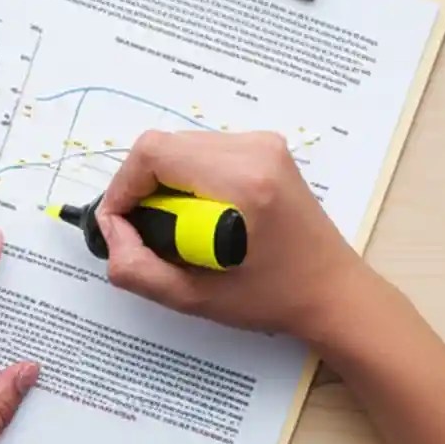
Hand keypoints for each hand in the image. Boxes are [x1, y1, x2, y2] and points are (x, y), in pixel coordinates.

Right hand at [98, 130, 367, 340]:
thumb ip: (137, 267)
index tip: (120, 226)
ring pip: (181, 145)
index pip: (154, 154)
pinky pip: (204, 150)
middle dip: (141, 187)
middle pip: (164, 145)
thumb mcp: (195, 298)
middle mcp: (255, 149)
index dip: (123, 187)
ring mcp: (264, 143)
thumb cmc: (272, 299)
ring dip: (163, 183)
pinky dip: (186, 178)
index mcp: (243, 181)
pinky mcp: (267, 148)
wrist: (333, 292)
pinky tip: (199, 215)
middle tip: (145, 232)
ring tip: (175, 228)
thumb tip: (111, 228)